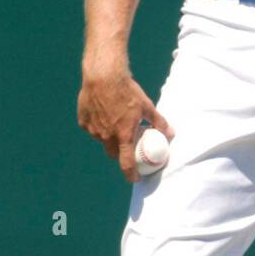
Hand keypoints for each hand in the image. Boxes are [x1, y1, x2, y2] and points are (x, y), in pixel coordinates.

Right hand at [78, 63, 173, 183]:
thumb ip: (158, 122)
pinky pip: (92, 129)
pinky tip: (104, 114)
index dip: (131, 173)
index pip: (126, 163)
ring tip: (116, 123)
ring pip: (102, 140)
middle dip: (120, 153)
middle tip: (127, 145)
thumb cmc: (127, 91)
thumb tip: (171, 133)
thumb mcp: (146, 106)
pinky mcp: (84, 122)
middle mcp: (106, 136)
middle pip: (113, 154)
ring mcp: (93, 130)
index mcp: (123, 135)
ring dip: (109, 137)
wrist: (103, 76)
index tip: (135, 178)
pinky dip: (99, 126)